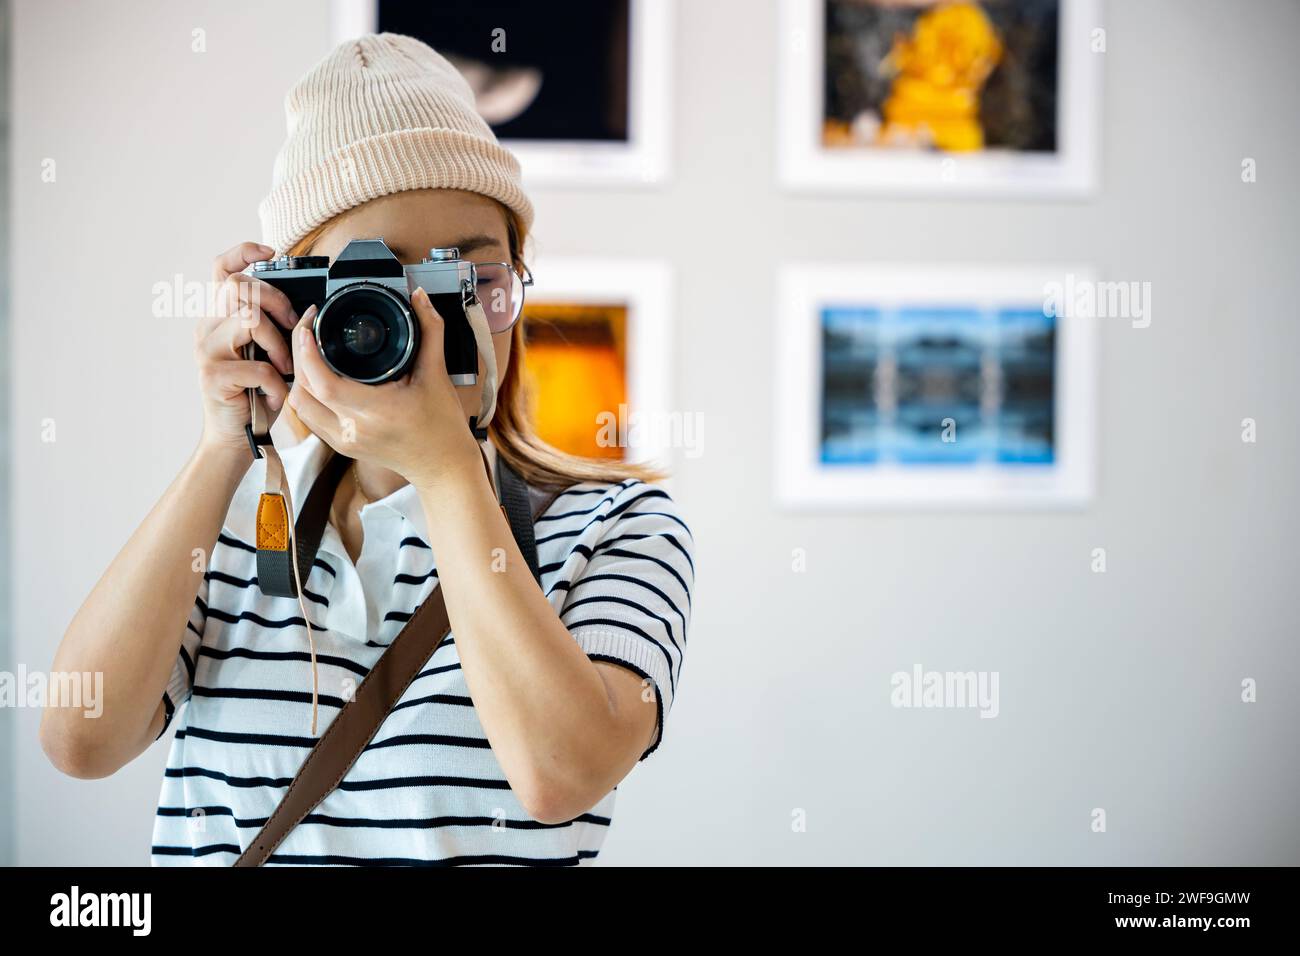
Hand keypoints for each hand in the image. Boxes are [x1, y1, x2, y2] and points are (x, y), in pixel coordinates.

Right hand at [194, 242, 297, 450]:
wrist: (235, 434)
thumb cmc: (255, 391)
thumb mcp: (266, 352)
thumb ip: (274, 326)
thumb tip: (307, 307)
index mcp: (219, 315)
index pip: (221, 268)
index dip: (244, 251)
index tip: (270, 252)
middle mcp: (207, 326)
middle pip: (239, 287)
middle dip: (276, 301)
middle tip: (293, 327)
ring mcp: (206, 349)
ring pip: (249, 320)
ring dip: (279, 345)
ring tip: (285, 369)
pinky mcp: (212, 374)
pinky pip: (256, 366)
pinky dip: (275, 384)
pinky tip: (274, 396)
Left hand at [287, 287, 484, 488]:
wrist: (443, 465)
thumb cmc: (443, 426)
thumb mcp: (437, 374)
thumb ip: (429, 330)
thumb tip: (420, 298)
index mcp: (377, 412)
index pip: (326, 384)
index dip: (309, 354)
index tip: (310, 327)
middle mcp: (354, 429)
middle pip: (304, 391)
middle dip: (298, 354)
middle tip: (309, 328)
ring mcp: (344, 440)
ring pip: (300, 405)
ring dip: (297, 375)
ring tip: (308, 349)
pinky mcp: (341, 445)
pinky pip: (308, 416)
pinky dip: (305, 393)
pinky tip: (313, 375)